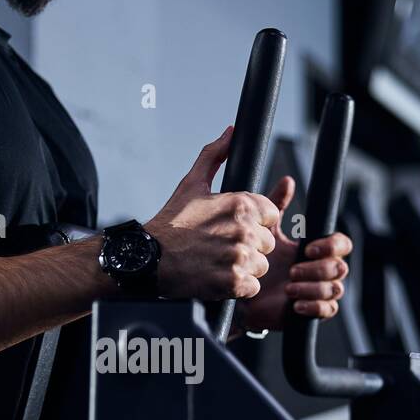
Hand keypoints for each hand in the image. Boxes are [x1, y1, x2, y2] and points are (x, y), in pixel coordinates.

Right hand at [146, 127, 280, 299]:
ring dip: (243, 268)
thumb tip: (230, 132)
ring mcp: (239, 257)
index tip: (232, 228)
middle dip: (249, 246)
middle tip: (220, 247)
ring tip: (217, 262)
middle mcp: (244, 229)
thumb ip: (214, 156)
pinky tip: (217, 276)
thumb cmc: (170, 223)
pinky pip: (252, 286)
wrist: (148, 259)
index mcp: (241, 204)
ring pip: (261, 265)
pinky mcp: (234, 282)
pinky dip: (237, 286)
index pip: (271, 215)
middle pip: (266, 242)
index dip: (254, 223)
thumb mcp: (191, 184)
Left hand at [237, 175, 352, 332]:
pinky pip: (328, 310)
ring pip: (335, 289)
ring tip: (288, 287)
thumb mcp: (266, 231)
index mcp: (318, 250)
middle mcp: (323, 271)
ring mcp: (320, 292)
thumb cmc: (258, 260)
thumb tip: (288, 180)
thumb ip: (277, 206)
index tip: (307, 248)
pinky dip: (314, 306)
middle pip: (341, 267)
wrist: (244, 294)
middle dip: (318, 269)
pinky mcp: (314, 312)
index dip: (331, 246)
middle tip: (292, 271)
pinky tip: (295, 303)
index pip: (342, 245)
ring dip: (312, 288)